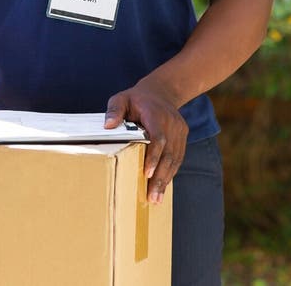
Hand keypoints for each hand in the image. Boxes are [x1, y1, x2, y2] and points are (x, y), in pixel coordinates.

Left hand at [104, 79, 187, 203]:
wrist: (162, 92)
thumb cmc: (137, 99)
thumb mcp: (122, 98)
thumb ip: (114, 110)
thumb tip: (108, 126)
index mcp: (156, 114)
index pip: (158, 137)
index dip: (154, 156)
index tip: (146, 173)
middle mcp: (171, 123)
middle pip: (168, 153)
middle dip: (160, 176)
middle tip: (151, 196)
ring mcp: (179, 130)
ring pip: (175, 158)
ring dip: (166, 179)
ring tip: (156, 198)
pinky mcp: (182, 137)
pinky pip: (177, 158)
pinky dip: (170, 173)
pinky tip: (162, 188)